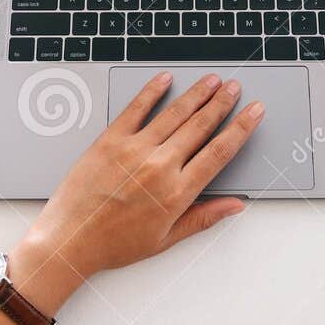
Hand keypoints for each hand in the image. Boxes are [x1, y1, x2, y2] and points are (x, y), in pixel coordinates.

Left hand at [17, 72, 261, 286]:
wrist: (70, 240)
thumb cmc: (114, 244)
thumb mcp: (166, 238)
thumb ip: (203, 217)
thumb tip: (235, 205)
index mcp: (177, 193)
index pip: (220, 152)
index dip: (241, 128)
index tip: (254, 112)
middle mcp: (159, 167)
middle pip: (200, 126)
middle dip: (222, 103)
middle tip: (235, 88)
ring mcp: (134, 150)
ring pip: (174, 114)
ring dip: (196, 94)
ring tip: (211, 81)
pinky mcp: (109, 141)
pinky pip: (135, 109)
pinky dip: (152, 92)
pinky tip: (165, 80)